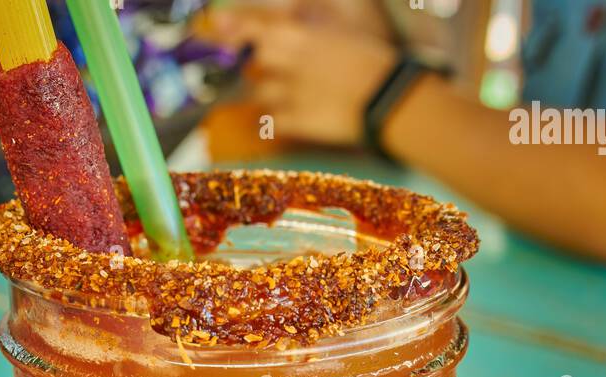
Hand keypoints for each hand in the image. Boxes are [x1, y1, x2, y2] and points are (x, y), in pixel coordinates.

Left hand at [210, 10, 396, 146]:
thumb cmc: (372, 60)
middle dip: (255, 65)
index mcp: (304, 34)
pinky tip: (281, 120)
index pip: (256, 28)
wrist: (389, 97)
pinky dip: (270, 121)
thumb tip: (285, 24)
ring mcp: (293, 93)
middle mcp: (292, 61)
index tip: (216, 29)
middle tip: (269, 70)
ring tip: (287, 96)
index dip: (232, 29)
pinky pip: (269, 122)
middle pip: (254, 61)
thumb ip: (309, 24)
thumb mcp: (341, 28)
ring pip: (259, 93)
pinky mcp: (298, 122)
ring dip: (266, 94)